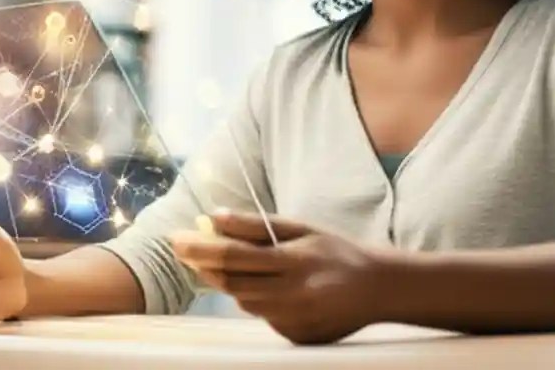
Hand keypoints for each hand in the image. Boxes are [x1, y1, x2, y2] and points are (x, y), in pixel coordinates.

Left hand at [169, 211, 381, 344]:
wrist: (378, 289)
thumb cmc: (335, 251)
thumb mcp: (301, 229)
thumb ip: (256, 225)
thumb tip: (214, 216)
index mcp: (295, 262)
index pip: (235, 256)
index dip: (201, 248)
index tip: (176, 238)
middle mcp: (294, 296)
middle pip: (232, 284)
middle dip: (204, 265)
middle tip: (185, 249)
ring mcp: (295, 321)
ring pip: (244, 302)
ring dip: (231, 283)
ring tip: (235, 265)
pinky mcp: (296, 337)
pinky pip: (264, 317)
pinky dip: (260, 300)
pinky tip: (276, 289)